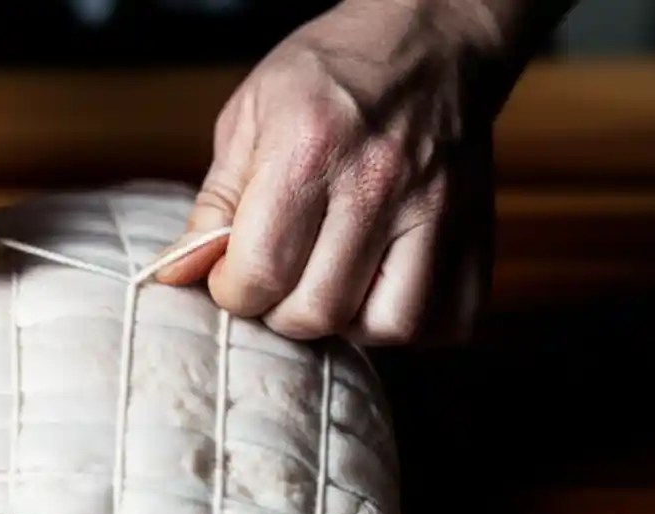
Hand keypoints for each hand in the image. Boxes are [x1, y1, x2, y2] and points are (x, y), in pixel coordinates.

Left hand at [157, 0, 503, 344]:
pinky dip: (411, 323)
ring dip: (350, 323)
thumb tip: (177, 274)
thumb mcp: (248, 120)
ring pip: (387, 328)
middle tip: (282, 280)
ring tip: (335, 285)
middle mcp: (379, 183)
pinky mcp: (477, 234)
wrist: (428, 43)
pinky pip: (446, 322)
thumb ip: (214, 206)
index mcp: (309, 148)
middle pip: (318, 310)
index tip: (235, 276)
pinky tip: (383, 289)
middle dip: (283, 312)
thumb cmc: (327, 79)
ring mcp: (438, 212)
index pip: (260, 271)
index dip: (234, 292)